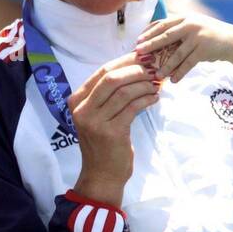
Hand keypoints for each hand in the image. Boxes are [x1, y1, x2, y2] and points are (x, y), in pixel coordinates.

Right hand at [67, 54, 159, 206]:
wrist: (102, 174)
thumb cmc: (103, 142)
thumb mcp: (98, 115)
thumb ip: (109, 93)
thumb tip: (135, 66)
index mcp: (77, 100)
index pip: (102, 71)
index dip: (125, 61)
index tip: (144, 57)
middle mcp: (82, 109)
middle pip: (112, 78)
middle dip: (137, 70)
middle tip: (154, 70)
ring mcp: (95, 121)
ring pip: (124, 91)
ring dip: (145, 85)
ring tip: (156, 85)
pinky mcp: (111, 132)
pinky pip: (133, 107)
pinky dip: (147, 99)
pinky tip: (154, 98)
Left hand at [134, 14, 232, 84]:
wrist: (232, 40)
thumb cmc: (207, 35)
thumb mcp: (192, 26)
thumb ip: (176, 29)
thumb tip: (152, 38)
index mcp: (184, 18)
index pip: (162, 24)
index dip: (148, 32)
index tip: (137, 41)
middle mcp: (190, 24)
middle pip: (166, 36)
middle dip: (150, 45)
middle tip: (138, 53)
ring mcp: (198, 37)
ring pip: (177, 53)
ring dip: (165, 66)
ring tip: (156, 75)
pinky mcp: (204, 49)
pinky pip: (189, 63)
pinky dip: (180, 73)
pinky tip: (173, 81)